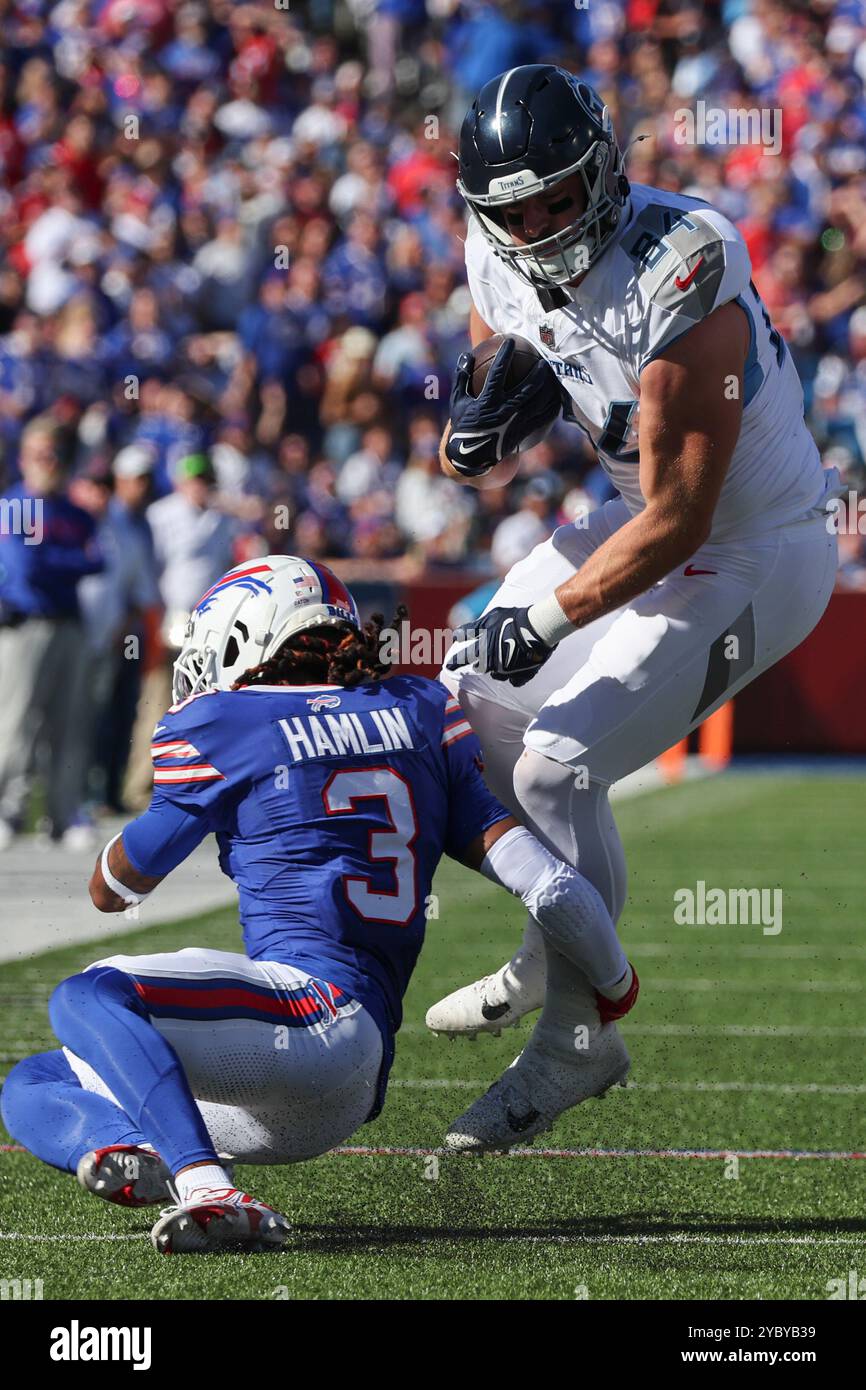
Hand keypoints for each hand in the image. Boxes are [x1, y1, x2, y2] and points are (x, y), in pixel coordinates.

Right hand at [445, 338, 561, 476]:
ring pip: (538, 402)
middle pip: (528, 388)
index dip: (504, 355)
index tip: (510, 341)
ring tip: (553, 376)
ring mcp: (516, 423)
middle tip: (544, 359)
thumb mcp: (457, 401)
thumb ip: (462, 378)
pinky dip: (551, 406)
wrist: (472, 455)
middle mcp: (504, 412)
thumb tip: (466, 355)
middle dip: (538, 372)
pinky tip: (556, 398)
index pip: (497, 373)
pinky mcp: (523, 432)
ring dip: (548, 388)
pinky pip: (542, 418)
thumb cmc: (464, 424)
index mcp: (487, 402)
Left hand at [446, 606, 554, 685]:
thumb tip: (457, 634)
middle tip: (477, 662)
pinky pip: (514, 680)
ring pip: (497, 675)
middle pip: (479, 668)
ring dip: (497, 669)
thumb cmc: (514, 619)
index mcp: (483, 648)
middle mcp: (492, 662)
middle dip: (476, 665)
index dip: (454, 662)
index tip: (448, 666)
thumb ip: (473, 627)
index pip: (463, 657)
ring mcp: (506, 670)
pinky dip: (515, 675)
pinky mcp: (521, 675)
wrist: (538, 628)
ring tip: (504, 657)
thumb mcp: (490, 617)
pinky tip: (518, 667)